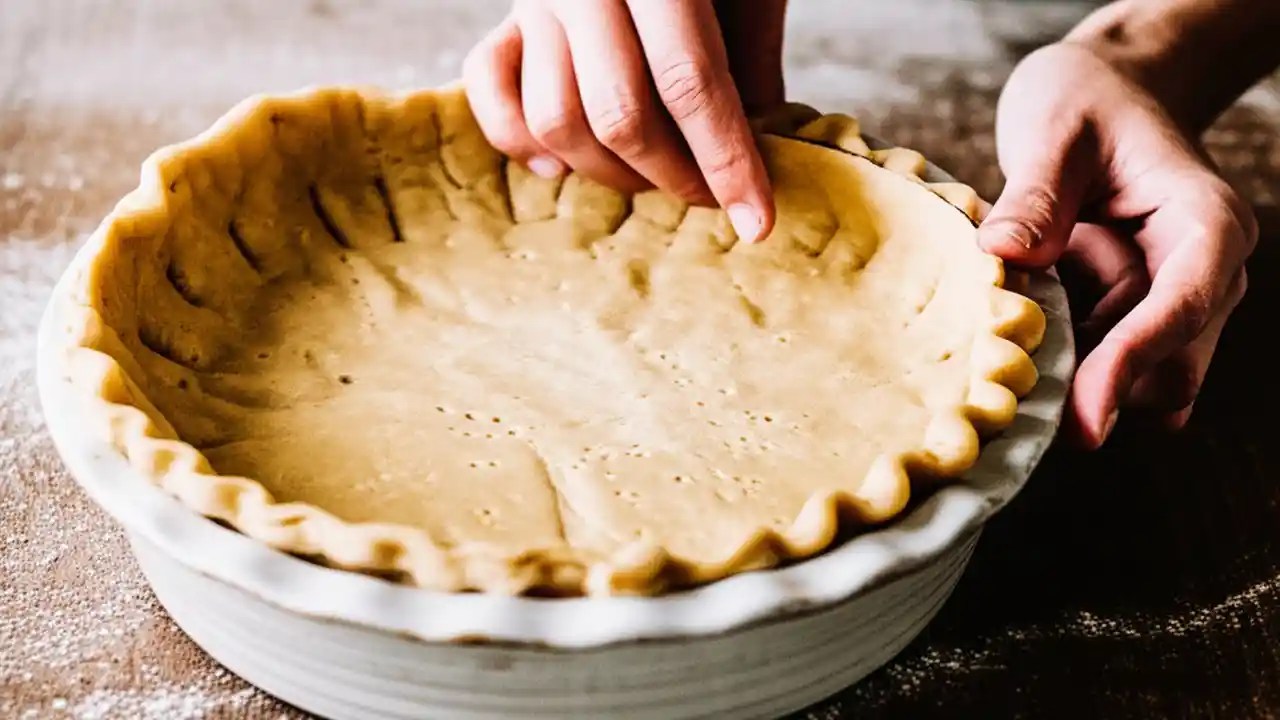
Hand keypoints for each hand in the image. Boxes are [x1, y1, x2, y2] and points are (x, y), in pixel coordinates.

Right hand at [462, 0, 787, 242]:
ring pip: (556, 121)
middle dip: (672, 176)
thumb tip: (751, 157)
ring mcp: (535, 2)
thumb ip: (749, 62)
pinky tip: (563, 166)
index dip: (727, 160)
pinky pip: (488, 93)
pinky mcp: (503, 20)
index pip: (690, 82)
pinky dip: (521, 143)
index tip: (755, 221)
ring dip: (609, 173)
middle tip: (707, 196)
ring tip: (650, 178)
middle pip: (620, 115)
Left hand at [979, 43, 1257, 448]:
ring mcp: (1173, 302)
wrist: (1106, 92)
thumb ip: (1035, 195)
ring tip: (1022, 309)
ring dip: (1076, 370)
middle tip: (1014, 379)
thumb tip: (1007, 255)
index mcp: (1205, 224)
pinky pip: (1105, 366)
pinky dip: (1066, 366)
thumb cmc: (1087, 102)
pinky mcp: (1133, 317)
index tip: (1083, 418)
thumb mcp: (1056, 131)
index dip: (1130, 365)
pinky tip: (1023, 333)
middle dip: (1098, 386)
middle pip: (1168, 367)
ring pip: (1137, 379)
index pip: (1180, 309)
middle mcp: (1207, 274)